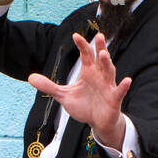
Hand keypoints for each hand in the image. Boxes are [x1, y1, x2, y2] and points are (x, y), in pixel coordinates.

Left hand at [28, 31, 130, 145]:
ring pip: (109, 72)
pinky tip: (127, 81)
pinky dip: (123, 86)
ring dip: (107, 63)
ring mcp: (108, 87)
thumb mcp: (64, 96)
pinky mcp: (114, 99)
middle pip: (99, 59)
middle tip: (98, 36)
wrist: (98, 122)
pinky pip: (119, 92)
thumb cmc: (84, 106)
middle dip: (99, 48)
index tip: (75, 35)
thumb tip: (30, 78)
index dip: (82, 45)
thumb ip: (49, 86)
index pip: (86, 55)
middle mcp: (99, 76)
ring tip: (103, 54)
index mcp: (88, 72)